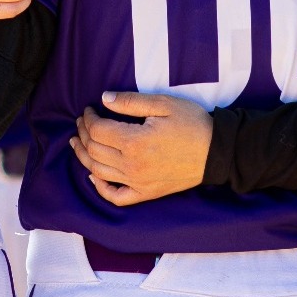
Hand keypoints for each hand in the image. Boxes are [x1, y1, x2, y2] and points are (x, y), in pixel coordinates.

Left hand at [70, 91, 210, 205]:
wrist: (217, 151)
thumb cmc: (192, 124)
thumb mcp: (163, 104)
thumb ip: (131, 102)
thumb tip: (104, 99)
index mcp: (135, 142)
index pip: (98, 130)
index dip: (88, 118)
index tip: (89, 108)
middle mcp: (132, 166)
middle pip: (94, 150)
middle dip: (83, 133)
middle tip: (82, 122)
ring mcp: (138, 183)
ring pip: (99, 172)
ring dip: (84, 157)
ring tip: (78, 143)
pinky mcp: (146, 193)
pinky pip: (116, 197)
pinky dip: (101, 188)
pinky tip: (94, 177)